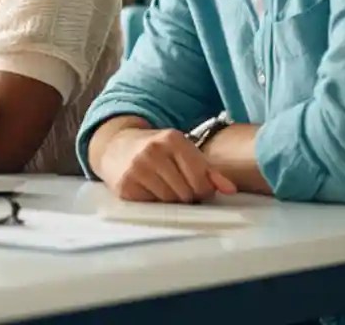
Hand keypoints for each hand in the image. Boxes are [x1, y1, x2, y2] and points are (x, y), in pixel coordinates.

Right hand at [99, 129, 237, 202]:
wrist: (115, 146)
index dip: (203, 189)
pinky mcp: (125, 185)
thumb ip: (208, 170)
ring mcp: (137, 168)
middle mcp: (153, 151)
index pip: (200, 179)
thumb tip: (230, 190)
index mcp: (172, 139)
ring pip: (170, 201)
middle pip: (186, 193)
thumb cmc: (156, 151)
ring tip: (164, 188)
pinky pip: (152, 205)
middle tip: (179, 188)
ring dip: (171, 201)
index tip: (197, 187)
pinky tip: (150, 190)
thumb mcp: (182, 151)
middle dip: (187, 196)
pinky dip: (154, 202)